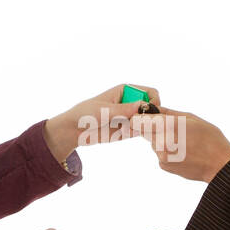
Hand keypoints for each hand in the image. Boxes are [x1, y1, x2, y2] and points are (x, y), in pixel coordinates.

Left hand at [43, 84, 162, 160]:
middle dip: (155, 116)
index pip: (149, 92)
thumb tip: (143, 106)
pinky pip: (143, 132)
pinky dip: (146, 135)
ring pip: (150, 121)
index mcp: (126, 90)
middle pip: (153, 107)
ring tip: (143, 134)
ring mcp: (131, 117)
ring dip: (151, 127)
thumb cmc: (85, 114)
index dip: (154, 100)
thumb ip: (123, 109)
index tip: (149, 111)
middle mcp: (131, 103)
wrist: (75, 131)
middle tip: (147, 126)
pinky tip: (142, 138)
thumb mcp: (104, 110)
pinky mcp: (129, 131)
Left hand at [131, 107, 229, 182]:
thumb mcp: (191, 119)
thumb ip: (169, 113)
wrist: (218, 164)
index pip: (139, 120)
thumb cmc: (209, 138)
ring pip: (153, 142)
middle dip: (153, 128)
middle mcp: (160, 141)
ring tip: (182, 142)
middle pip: (145, 131)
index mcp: (167, 125)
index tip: (145, 116)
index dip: (140, 117)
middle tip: (171, 128)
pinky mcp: (163, 165)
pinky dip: (167, 151)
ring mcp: (161, 155)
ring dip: (162, 140)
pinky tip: (182, 152)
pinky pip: (159, 154)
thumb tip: (154, 109)